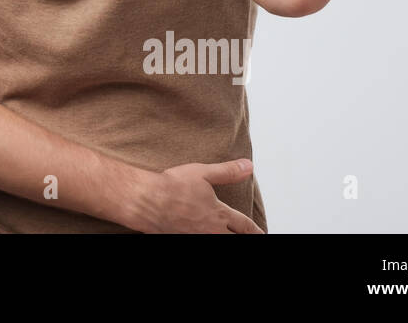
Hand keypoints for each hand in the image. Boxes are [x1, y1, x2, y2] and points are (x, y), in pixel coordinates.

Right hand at [125, 158, 263, 232]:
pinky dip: (206, 237)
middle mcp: (211, 230)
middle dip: (244, 237)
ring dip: (226, 237)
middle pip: (235, 238)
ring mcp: (196, 237)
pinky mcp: (181, 238)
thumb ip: (228, 172)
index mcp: (219, 214)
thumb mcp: (203, 173)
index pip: (244, 226)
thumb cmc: (172, 186)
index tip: (260, 233)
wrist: (146, 201)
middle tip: (253, 237)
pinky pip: (197, 240)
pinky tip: (200, 233)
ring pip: (218, 241)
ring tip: (228, 235)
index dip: (254, 230)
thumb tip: (248, 166)